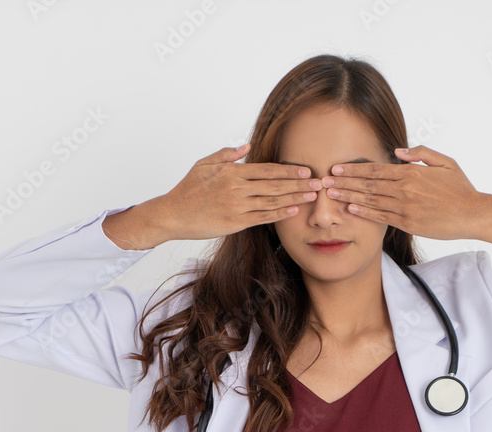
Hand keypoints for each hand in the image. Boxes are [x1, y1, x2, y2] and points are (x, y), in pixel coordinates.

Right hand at [156, 143, 321, 240]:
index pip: (267, 170)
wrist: (172, 214)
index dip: (289, 171)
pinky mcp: (234, 223)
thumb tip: (248, 147)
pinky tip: (293, 211)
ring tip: (312, 196)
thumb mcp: (204, 164)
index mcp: (232, 172)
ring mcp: (236, 207)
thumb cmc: (188, 189)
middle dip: (299, 184)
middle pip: (274, 185)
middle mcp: (236, 189)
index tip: (306, 170)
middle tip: (319, 182)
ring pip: (272, 202)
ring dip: (294, 198)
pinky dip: (279, 214)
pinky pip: (262, 218)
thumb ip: (227, 155)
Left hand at [321, 145, 482, 240]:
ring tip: (330, 194)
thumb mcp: (445, 162)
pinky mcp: (407, 223)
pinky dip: (364, 213)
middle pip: (367, 184)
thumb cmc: (460, 188)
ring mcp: (405, 207)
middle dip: (344, 182)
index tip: (336, 168)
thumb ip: (421, 153)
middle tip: (323, 181)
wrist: (473, 213)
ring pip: (370, 200)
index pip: (375, 169)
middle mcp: (405, 189)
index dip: (353, 169)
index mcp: (411, 172)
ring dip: (348, 197)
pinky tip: (350, 210)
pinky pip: (381, 217)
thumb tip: (398, 152)